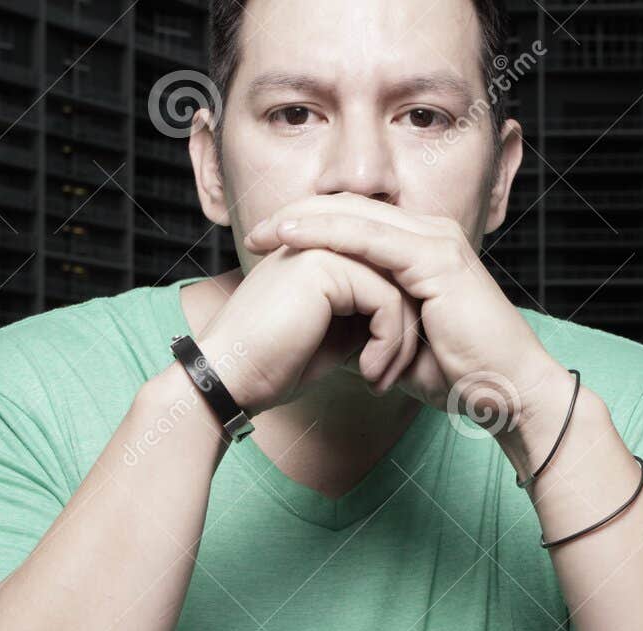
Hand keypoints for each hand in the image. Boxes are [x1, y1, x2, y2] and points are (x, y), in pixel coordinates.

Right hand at [191, 246, 423, 416]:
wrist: (231, 377)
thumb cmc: (275, 365)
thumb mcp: (336, 336)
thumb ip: (368, 314)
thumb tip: (411, 315)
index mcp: (324, 249)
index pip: (389, 273)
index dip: (397, 323)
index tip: (385, 370)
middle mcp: (325, 238)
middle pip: (400, 277)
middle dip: (405, 333)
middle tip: (388, 379)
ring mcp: (324, 244)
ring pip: (400, 288)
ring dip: (399, 344)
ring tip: (379, 380)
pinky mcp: (325, 262)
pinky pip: (387, 299)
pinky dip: (388, 343)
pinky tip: (368, 373)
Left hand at [242, 192, 570, 435]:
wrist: (505, 390)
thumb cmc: (458, 374)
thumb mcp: (396, 345)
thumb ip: (366, 328)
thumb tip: (327, 335)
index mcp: (422, 249)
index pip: (356, 223)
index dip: (308, 227)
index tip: (265, 244)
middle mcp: (430, 235)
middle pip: (351, 209)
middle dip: (297, 216)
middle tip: (252, 232)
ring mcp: (435, 242)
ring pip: (355, 216)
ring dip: (303, 220)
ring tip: (262, 230)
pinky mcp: (437, 259)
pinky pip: (370, 237)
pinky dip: (327, 233)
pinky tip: (293, 235)